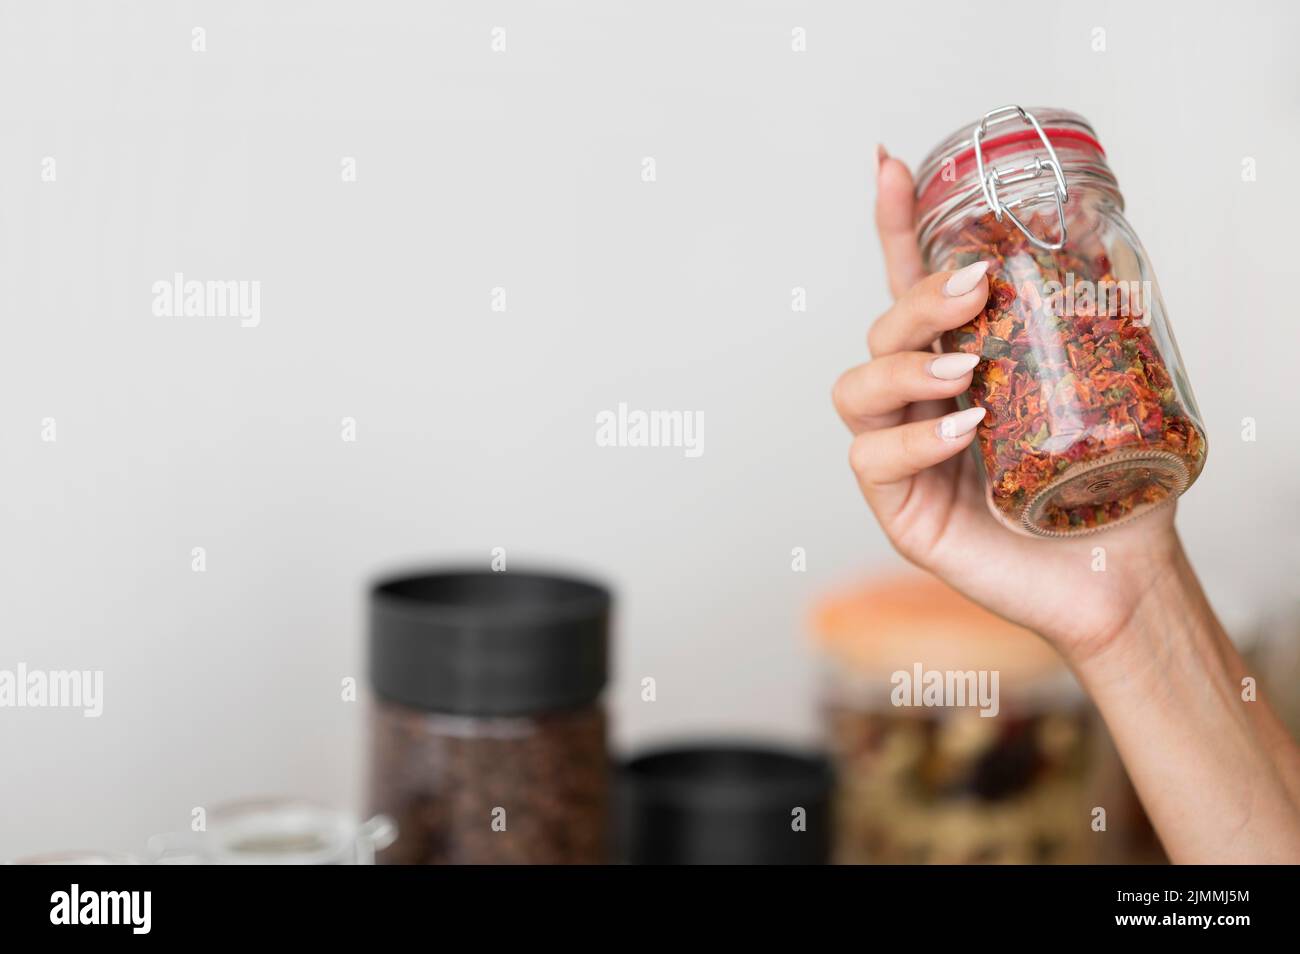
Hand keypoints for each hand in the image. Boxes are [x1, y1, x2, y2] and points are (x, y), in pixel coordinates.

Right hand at [833, 148, 1182, 663]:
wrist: (1118, 571)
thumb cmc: (1110, 482)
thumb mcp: (1105, 386)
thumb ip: (1078, 326)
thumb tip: (1087, 249)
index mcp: (963, 363)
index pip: (914, 285)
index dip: (897, 226)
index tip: (891, 164)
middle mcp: (921, 402)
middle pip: (882, 329)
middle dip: (919, 300)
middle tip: (976, 290)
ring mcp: (902, 454)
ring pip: (858, 387)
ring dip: (905, 366)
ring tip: (966, 373)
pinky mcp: (898, 507)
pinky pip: (872, 458)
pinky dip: (912, 438)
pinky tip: (962, 432)